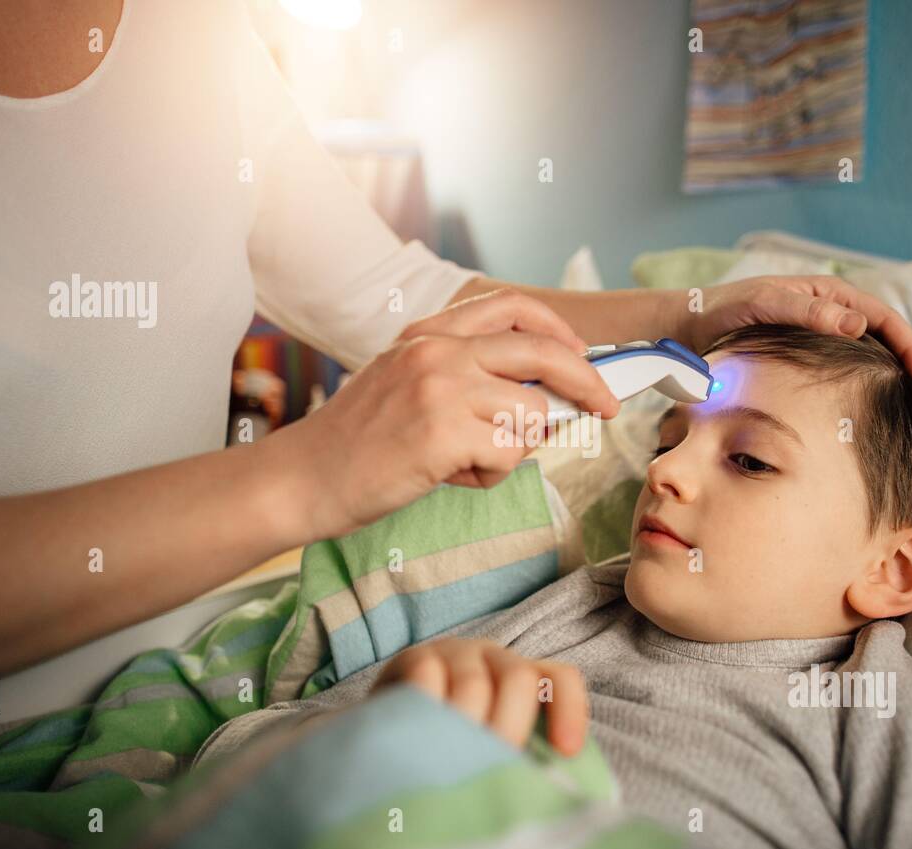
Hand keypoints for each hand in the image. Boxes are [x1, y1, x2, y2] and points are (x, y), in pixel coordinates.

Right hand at [267, 289, 620, 539]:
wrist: (304, 477)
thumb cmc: (357, 443)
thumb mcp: (406, 384)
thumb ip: (466, 378)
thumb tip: (542, 398)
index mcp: (428, 332)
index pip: (513, 307)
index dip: (559, 331)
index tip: (582, 356)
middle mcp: (438, 350)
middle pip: (543, 351)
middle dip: (587, 381)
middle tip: (607, 406)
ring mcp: (441, 388)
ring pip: (531, 414)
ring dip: (514, 449)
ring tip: (468, 463)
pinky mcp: (444, 432)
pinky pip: (510, 454)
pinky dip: (492, 473)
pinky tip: (452, 476)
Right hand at [372, 638, 588, 755]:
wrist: (387, 729)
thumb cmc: (451, 745)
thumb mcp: (490, 745)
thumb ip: (517, 754)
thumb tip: (547, 790)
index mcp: (522, 676)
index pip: (560, 679)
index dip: (570, 710)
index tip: (566, 752)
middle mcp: (492, 657)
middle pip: (518, 679)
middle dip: (509, 729)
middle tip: (490, 767)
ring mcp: (453, 653)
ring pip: (474, 684)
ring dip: (466, 728)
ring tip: (453, 763)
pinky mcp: (414, 658)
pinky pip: (427, 674)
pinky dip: (430, 706)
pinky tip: (422, 735)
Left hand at [678, 275, 911, 395]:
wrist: (689, 326)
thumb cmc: (722, 314)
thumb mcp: (763, 307)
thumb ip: (807, 312)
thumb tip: (859, 323)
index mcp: (828, 294)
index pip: (886, 320)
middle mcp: (831, 309)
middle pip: (890, 335)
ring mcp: (823, 330)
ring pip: (877, 350)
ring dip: (905, 372)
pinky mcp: (810, 351)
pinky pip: (854, 363)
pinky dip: (877, 379)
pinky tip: (888, 401)